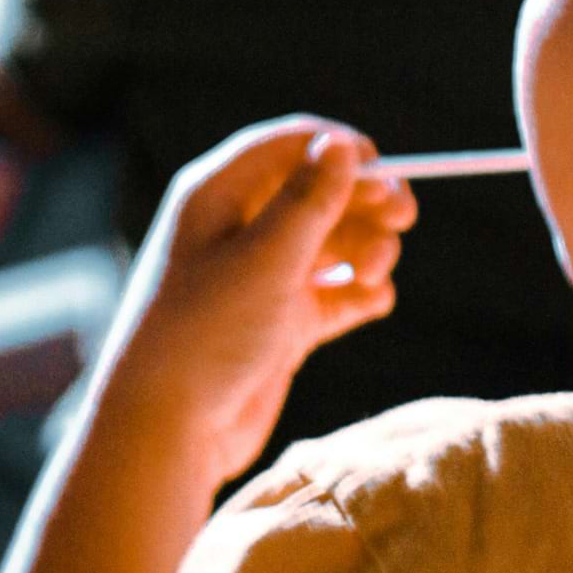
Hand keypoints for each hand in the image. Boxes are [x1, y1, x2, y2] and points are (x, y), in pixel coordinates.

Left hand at [106, 116, 416, 486]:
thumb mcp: (265, 257)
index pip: (288, 145)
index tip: (384, 167)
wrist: (169, 430)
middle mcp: (241, 229)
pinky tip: (372, 301)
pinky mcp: (281, 323)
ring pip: (335, 242)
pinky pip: (335, 292)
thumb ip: (311, 199)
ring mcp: (263, 278)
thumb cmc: (205, 331)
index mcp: (219, 195)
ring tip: (375, 273)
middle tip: (403, 217)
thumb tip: (342, 142)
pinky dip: (359, 292)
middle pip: (320, 191)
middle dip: (365, 201)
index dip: (338, 148)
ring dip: (367, 248)